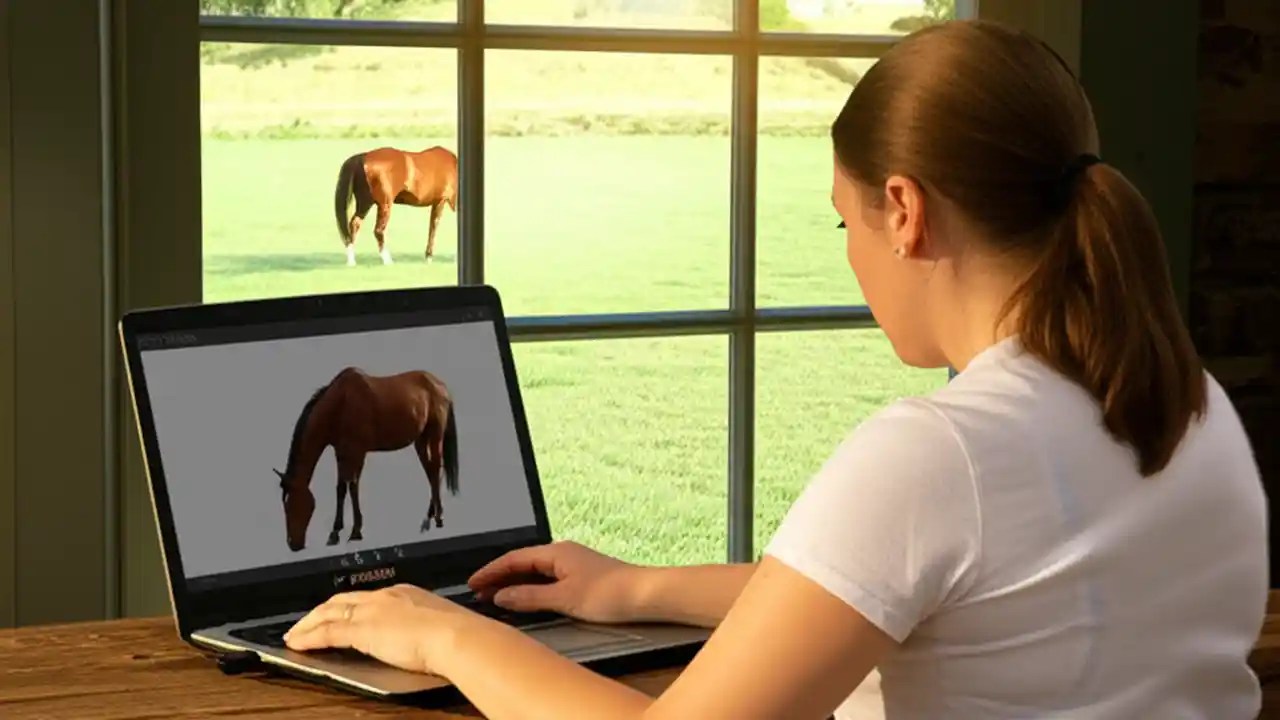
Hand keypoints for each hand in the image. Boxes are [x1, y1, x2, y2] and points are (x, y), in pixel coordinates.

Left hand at [283, 583, 473, 673]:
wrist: (455, 635)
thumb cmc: (457, 634)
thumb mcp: (440, 625)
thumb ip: (427, 628)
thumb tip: (429, 638)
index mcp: (405, 593)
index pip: (367, 597)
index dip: (348, 605)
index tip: (340, 613)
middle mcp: (384, 597)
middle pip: (342, 600)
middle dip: (322, 610)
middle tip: (306, 622)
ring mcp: (371, 611)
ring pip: (328, 613)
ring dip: (308, 624)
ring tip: (295, 634)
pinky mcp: (361, 630)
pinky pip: (326, 632)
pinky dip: (308, 637)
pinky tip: (297, 643)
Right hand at [468, 540, 644, 623]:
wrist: (646, 595)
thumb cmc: (609, 594)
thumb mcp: (563, 599)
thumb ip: (529, 597)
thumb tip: (500, 595)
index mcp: (556, 552)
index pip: (514, 558)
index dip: (491, 571)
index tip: (471, 584)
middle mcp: (563, 554)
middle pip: (523, 563)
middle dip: (499, 578)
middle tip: (477, 594)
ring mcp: (574, 565)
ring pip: (535, 572)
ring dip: (514, 584)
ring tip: (495, 599)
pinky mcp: (582, 578)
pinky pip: (548, 580)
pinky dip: (531, 589)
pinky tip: (526, 601)